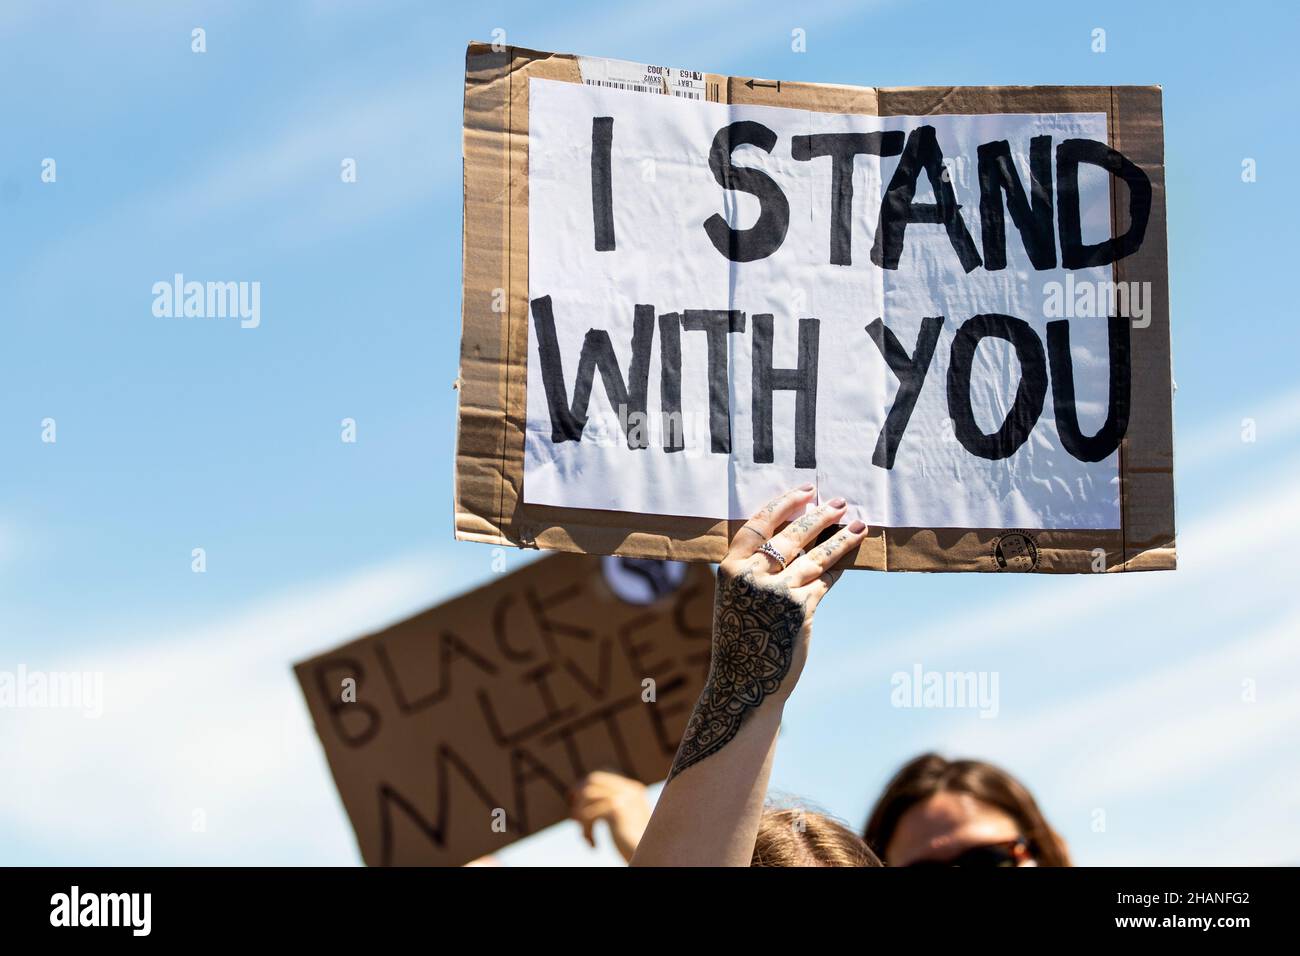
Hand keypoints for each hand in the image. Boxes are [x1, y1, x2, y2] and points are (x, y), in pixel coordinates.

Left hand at [569, 771, 651, 862]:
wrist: (652, 857)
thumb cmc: (636, 845)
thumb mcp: (625, 819)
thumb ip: (611, 805)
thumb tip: (579, 796)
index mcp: (634, 790)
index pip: (604, 773)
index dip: (585, 784)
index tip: (575, 800)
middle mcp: (630, 790)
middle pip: (593, 779)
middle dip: (579, 797)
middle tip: (574, 818)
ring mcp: (624, 797)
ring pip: (587, 795)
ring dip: (580, 816)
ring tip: (585, 836)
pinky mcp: (617, 810)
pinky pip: (588, 814)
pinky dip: (586, 830)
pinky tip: (594, 845)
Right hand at [668, 485, 865, 780]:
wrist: (744, 685)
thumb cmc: (741, 641)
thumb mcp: (737, 599)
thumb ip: (755, 570)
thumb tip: (795, 537)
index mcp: (729, 569)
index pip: (757, 523)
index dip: (784, 503)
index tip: (806, 490)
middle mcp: (751, 576)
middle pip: (791, 535)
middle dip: (819, 515)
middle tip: (840, 502)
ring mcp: (776, 592)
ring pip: (816, 556)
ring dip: (840, 538)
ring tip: (858, 524)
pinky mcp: (800, 609)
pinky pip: (825, 581)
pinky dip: (840, 567)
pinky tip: (851, 556)